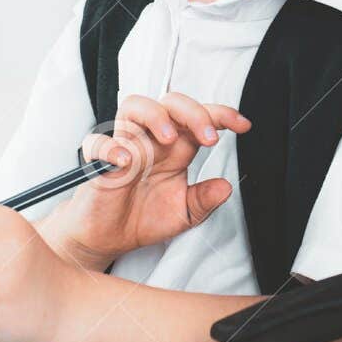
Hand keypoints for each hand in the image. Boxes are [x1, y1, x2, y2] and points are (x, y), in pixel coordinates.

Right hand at [40, 92, 250, 269]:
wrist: (108, 239)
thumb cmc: (143, 218)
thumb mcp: (183, 213)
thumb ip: (204, 200)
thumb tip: (226, 187)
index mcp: (176, 149)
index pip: (199, 119)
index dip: (221, 115)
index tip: (243, 125)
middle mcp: (152, 141)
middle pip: (171, 103)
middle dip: (193, 113)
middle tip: (208, 137)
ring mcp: (125, 146)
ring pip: (134, 106)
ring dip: (154, 115)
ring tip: (168, 138)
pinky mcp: (99, 162)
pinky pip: (98, 142)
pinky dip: (111, 147)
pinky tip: (126, 162)